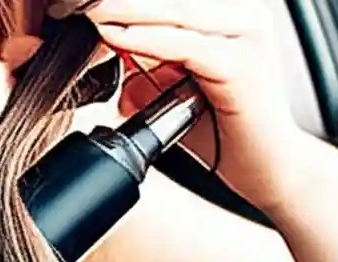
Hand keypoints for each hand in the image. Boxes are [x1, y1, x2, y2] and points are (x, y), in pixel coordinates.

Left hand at [78, 0, 311, 208]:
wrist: (270, 169)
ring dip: (124, 9)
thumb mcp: (177, 86)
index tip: (76, 2)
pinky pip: (184, 45)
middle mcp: (242, 14)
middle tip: (68, 4)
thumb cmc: (227, 129)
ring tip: (84, 11)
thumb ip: (150, 63)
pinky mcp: (242, 65)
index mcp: (228, 12)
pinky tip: (114, 36)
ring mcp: (246, 35)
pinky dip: (146, 40)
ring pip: (174, 9)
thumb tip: (110, 49)